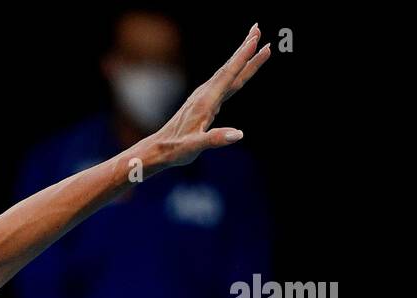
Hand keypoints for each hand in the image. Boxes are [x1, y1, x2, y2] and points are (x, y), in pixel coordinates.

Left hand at [146, 24, 270, 170]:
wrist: (158, 149)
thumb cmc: (176, 149)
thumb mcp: (194, 147)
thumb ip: (214, 139)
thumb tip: (238, 134)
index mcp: (206, 102)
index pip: (228, 75)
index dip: (243, 58)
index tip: (256, 41)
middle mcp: (205, 94)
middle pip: (229, 68)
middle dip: (244, 49)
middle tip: (258, 28)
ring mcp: (204, 96)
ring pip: (227, 72)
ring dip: (241, 57)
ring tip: (254, 41)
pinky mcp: (204, 101)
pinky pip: (224, 81)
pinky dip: (234, 71)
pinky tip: (239, 68)